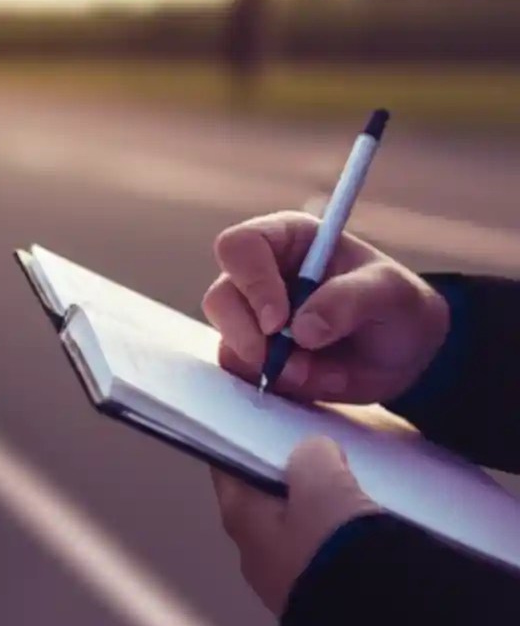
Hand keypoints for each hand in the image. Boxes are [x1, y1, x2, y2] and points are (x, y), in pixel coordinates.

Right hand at [202, 211, 449, 402]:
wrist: (406, 353)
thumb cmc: (397, 305)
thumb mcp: (390, 293)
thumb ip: (348, 301)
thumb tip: (302, 329)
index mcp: (285, 241)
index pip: (239, 246)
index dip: (251, 281)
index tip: (279, 321)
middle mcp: (258, 275)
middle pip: (220, 299)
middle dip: (250, 336)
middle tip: (288, 360)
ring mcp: (252, 318)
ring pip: (226, 341)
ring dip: (268, 366)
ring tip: (315, 371)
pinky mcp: (255, 355)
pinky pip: (242, 373)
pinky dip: (276, 384)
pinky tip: (312, 378)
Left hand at [212, 437, 380, 614]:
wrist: (372, 618)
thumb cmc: (333, 547)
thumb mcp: (321, 483)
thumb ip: (310, 456)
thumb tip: (313, 452)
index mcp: (240, 517)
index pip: (228, 466)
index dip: (244, 440)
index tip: (266, 421)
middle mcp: (254, 550)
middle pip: (265, 495)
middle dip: (291, 473)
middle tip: (320, 449)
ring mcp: (286, 574)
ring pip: (298, 523)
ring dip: (321, 504)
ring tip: (350, 482)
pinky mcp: (319, 590)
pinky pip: (326, 548)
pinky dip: (340, 531)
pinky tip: (367, 521)